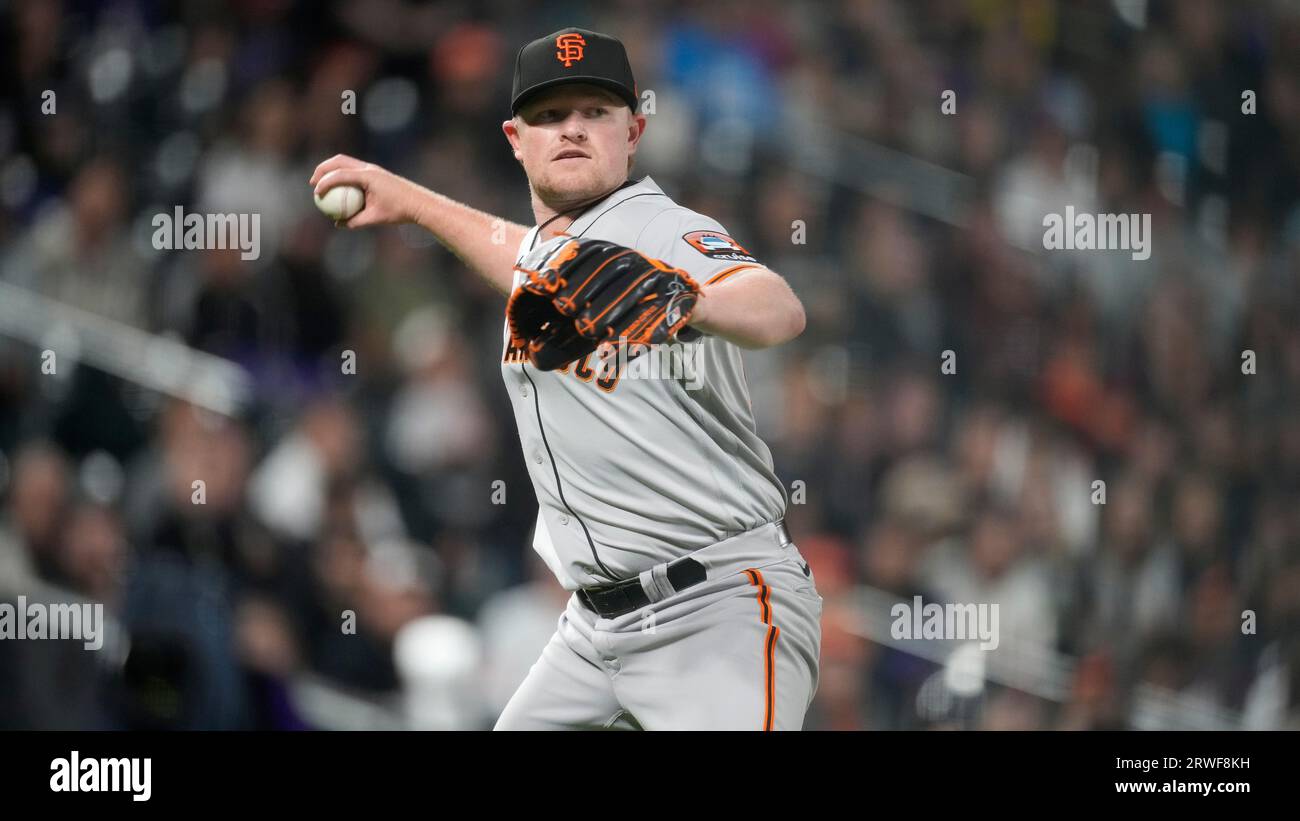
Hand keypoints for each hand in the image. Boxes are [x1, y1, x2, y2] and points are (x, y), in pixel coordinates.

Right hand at [309, 154, 425, 227]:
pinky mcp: (375, 172)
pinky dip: (343, 175)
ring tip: (322, 183)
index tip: (316, 193)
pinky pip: (354, 170)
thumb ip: (355, 221)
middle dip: (323, 169)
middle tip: (313, 183)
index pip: (340, 175)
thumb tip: (338, 224)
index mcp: (368, 176)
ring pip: (346, 162)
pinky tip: (339, 189)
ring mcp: (372, 168)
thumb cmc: (399, 211)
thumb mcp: (375, 218)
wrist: (419, 202)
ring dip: (332, 170)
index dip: (324, 183)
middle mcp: (369, 168)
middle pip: (339, 161)